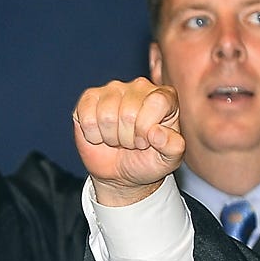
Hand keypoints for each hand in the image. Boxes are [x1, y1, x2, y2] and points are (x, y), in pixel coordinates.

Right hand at [74, 77, 183, 204]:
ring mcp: (113, 89)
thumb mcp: (169, 160)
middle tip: (131, 143)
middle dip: (128, 138)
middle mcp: (139, 87)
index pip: (156, 102)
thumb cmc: (148, 160)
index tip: (147, 141)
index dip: (147, 129)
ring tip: (117, 139)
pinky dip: (92, 135)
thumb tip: (156, 132)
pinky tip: (100, 134)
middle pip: (128, 113)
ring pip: (106, 116)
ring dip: (110, 137)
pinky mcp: (89, 98)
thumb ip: (173, 147)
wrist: (121, 173)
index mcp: (164, 96)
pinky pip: (86, 117)